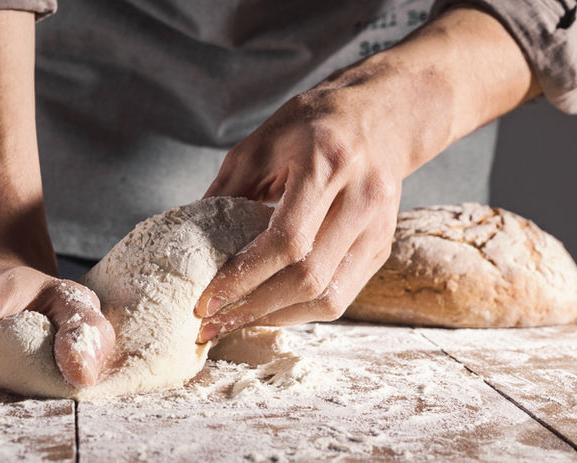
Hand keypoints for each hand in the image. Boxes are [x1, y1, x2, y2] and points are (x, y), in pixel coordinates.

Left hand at [194, 80, 402, 341]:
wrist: (382, 113)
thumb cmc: (315, 122)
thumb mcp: (262, 141)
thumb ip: (228, 190)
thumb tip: (194, 242)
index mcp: (329, 163)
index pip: (287, 240)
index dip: (243, 277)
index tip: (207, 299)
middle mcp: (362, 198)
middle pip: (309, 278)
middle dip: (254, 308)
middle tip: (213, 323)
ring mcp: (379, 226)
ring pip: (330, 298)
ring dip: (277, 317)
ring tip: (236, 322)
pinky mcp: (383, 246)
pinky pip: (342, 295)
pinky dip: (301, 309)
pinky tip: (269, 309)